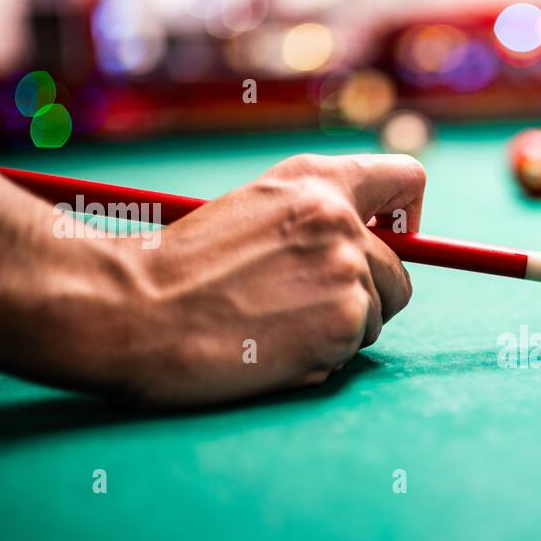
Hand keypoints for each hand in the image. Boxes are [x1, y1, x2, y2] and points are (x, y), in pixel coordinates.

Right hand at [117, 153, 421, 405]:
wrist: (133, 312)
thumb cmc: (180, 271)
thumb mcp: (251, 213)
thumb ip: (311, 219)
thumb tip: (369, 249)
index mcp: (315, 183)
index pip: (407, 179)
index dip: (407, 217)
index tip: (392, 239)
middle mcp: (341, 220)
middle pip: (400, 273)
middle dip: (366, 297)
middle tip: (301, 308)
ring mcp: (348, 272)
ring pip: (378, 317)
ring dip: (340, 331)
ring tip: (275, 325)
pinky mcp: (346, 323)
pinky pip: (353, 354)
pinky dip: (320, 360)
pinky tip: (271, 349)